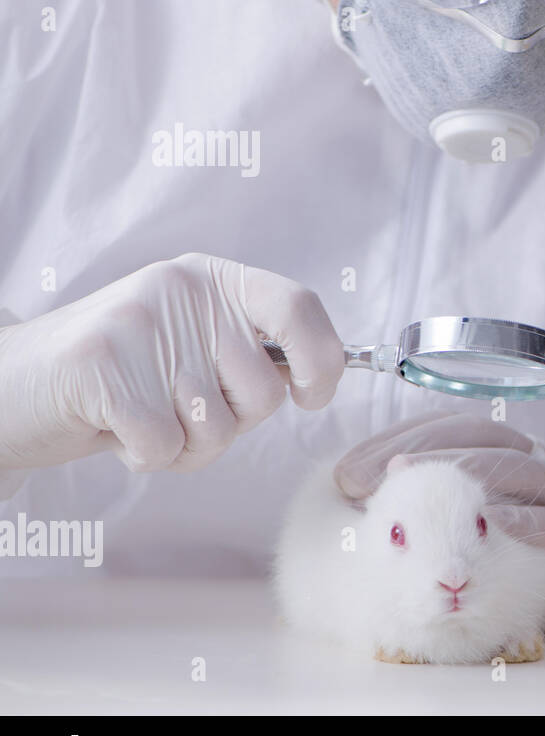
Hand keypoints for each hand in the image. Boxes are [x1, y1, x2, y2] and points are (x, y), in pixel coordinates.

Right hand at [0, 253, 342, 471]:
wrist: (11, 387)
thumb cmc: (119, 378)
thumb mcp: (190, 343)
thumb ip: (249, 350)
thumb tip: (321, 372)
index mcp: (212, 278)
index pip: (298, 306)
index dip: (323, 360)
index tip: (311, 396)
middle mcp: (181, 288)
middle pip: (263, 391)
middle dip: (231, 424)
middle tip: (177, 409)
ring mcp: (139, 323)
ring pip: (216, 427)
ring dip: (186, 446)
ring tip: (141, 416)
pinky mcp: (101, 366)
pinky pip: (166, 447)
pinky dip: (145, 457)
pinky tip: (112, 428)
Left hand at [334, 412, 544, 622]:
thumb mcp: (534, 512)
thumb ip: (486, 508)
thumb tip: (407, 518)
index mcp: (526, 457)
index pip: (456, 433)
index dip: (398, 442)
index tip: (345, 468)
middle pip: (477, 439)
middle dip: (410, 451)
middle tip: (355, 478)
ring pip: (517, 471)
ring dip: (456, 474)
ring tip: (404, 485)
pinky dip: (527, 520)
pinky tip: (490, 523)